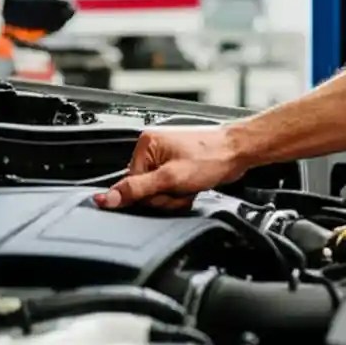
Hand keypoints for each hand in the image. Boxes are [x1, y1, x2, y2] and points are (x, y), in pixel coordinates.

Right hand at [95, 125, 247, 210]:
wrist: (239, 152)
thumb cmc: (212, 158)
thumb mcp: (170, 178)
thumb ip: (137, 190)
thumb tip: (107, 199)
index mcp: (146, 145)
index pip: (129, 183)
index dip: (149, 195)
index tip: (166, 191)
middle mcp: (153, 149)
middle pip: (144, 190)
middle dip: (164, 196)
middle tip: (182, 188)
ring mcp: (166, 158)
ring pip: (158, 193)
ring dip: (174, 196)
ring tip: (189, 186)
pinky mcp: (177, 166)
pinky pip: (169, 189)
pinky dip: (181, 193)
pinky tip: (192, 187)